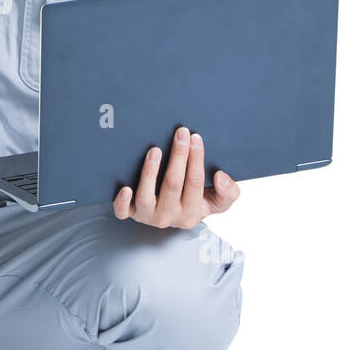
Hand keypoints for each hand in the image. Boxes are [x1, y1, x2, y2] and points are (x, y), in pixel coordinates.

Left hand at [112, 126, 239, 227]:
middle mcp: (169, 216)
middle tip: (180, 133)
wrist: (172, 216)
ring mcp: (148, 215)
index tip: (196, 137)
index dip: (196, 159)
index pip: (195, 183)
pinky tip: (124, 188)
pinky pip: (122, 212)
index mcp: (192, 213)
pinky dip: (122, 201)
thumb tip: (221, 176)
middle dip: (178, 157)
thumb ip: (228, 192)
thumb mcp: (217, 201)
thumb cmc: (195, 201)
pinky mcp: (130, 213)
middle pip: (173, 185)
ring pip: (147, 196)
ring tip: (155, 150)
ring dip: (150, 172)